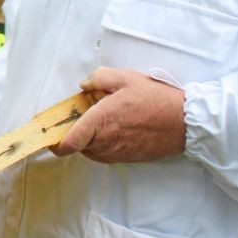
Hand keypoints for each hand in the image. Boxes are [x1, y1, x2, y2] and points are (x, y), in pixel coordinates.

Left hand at [53, 67, 185, 162]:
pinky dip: (103, 144)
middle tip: (84, 116)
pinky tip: (116, 128)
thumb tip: (83, 86)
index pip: (68, 144)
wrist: (186, 122)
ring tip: (104, 120)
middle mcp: (105, 142)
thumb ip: (98, 78)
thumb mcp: (125, 78)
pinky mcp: (128, 159)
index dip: (55, 143)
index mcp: (100, 122)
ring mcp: (117, 153)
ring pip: (91, 151)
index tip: (51, 134)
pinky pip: (105, 154)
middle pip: (77, 145)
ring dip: (90, 139)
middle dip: (74, 132)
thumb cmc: (155, 99)